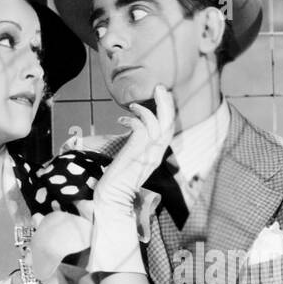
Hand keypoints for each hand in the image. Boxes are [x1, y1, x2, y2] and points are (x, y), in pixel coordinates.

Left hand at [94, 84, 175, 211]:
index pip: (169, 129)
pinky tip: (122, 118)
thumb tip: (134, 131)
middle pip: (169, 124)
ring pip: (159, 125)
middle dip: (166, 103)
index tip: (162, 96)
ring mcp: (148, 154)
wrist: (112, 197)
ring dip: (147, 109)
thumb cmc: (118, 180)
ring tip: (133, 104)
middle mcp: (156, 154)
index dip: (167, 111)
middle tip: (160, 87)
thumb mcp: (132, 160)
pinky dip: (133, 119)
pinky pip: (141, 129)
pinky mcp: (137, 154)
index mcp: (156, 155)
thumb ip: (137, 146)